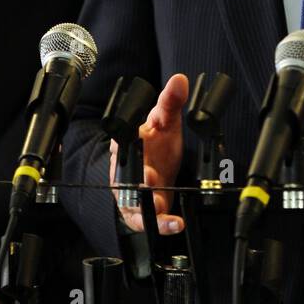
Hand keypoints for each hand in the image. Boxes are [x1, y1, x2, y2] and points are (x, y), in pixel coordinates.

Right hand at [112, 73, 187, 234]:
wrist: (156, 175)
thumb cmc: (156, 148)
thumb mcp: (166, 123)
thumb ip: (171, 103)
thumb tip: (180, 79)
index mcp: (125, 143)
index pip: (124, 140)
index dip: (129, 141)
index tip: (142, 139)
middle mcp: (123, 169)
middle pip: (127, 174)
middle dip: (138, 177)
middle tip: (151, 177)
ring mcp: (129, 193)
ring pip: (134, 200)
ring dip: (147, 203)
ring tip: (161, 205)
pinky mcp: (138, 213)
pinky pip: (146, 221)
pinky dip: (161, 224)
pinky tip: (175, 224)